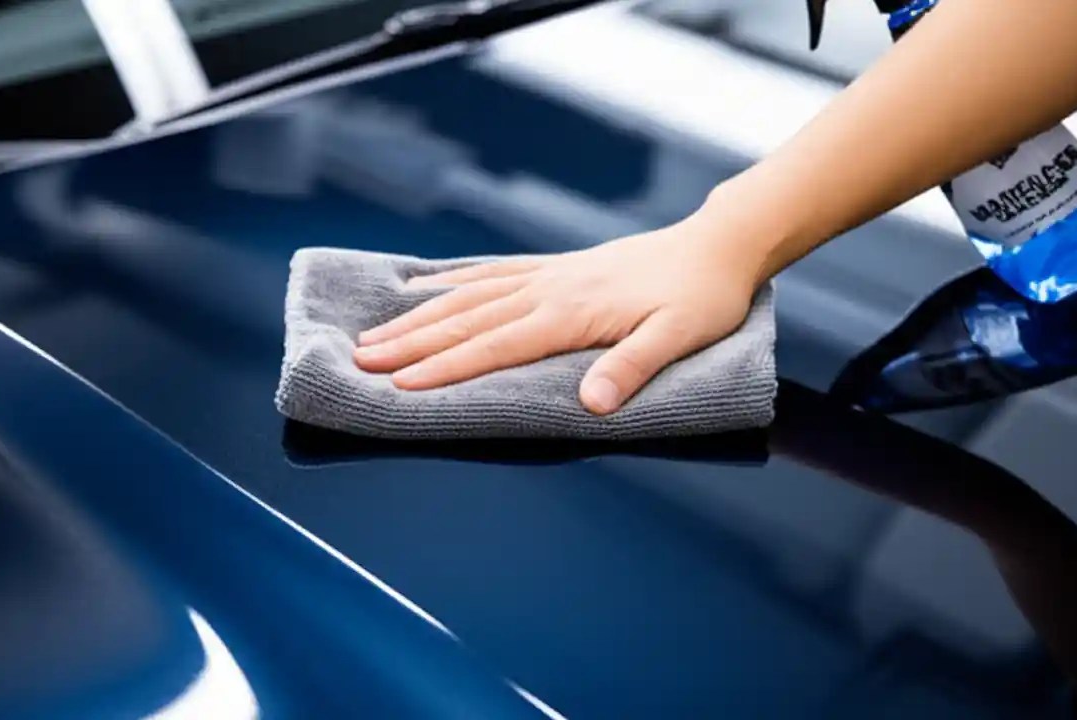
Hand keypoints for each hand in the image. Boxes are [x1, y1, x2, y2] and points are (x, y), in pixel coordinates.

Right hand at [353, 211, 764, 414]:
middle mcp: (548, 289)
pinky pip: (489, 274)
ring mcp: (547, 275)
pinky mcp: (553, 268)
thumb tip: (593, 403)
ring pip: (468, 296)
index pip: (497, 344)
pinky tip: (425, 290)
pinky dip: (451, 283)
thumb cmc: (701, 298)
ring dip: (418, 317)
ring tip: (375, 335)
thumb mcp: (679, 336)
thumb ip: (632, 366)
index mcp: (571, 312)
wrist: (714, 247)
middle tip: (361, 360)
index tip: (402, 384)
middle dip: (411, 342)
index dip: (447, 367)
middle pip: (466, 319)